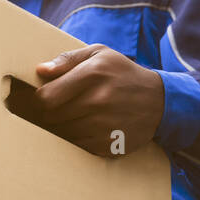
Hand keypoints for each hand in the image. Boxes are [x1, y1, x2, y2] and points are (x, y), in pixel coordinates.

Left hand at [29, 44, 163, 155]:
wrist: (159, 101)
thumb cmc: (122, 74)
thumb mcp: (99, 54)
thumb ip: (68, 59)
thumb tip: (40, 71)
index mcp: (92, 74)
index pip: (45, 98)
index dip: (40, 98)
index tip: (46, 96)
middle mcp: (98, 101)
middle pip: (51, 117)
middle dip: (49, 113)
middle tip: (58, 107)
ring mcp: (104, 125)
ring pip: (61, 133)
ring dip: (62, 126)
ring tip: (75, 115)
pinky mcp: (108, 145)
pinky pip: (77, 145)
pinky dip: (77, 138)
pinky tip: (88, 127)